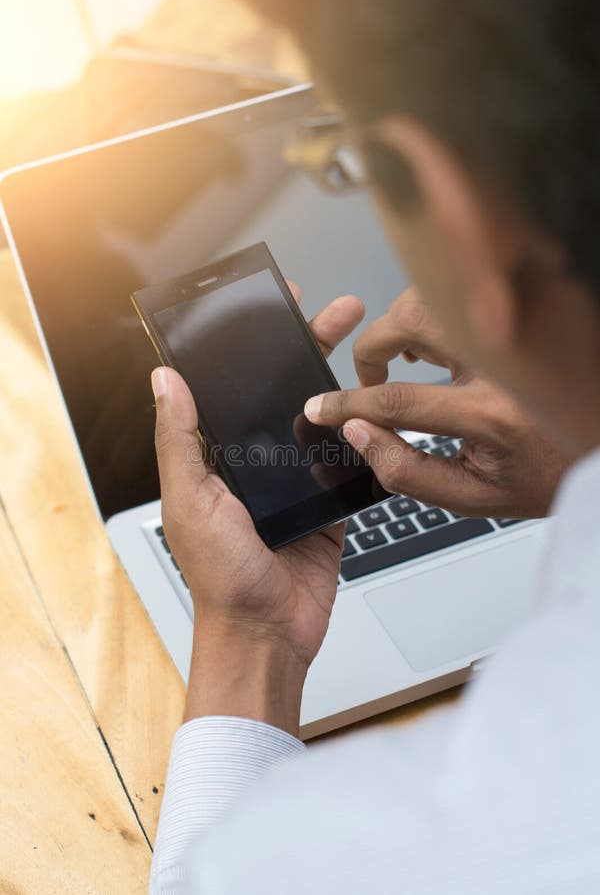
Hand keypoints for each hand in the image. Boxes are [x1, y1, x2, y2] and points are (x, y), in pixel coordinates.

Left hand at [152, 289, 364, 735]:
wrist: (267, 633)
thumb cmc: (219, 576)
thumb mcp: (189, 500)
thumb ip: (180, 439)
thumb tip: (165, 379)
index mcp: (217, 456)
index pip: (235, 384)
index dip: (255, 344)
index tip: (277, 306)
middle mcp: (255, 461)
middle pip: (285, 390)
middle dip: (312, 346)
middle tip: (341, 312)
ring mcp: (295, 480)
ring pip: (321, 419)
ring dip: (344, 383)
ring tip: (369, 348)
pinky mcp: (327, 501)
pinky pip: (348, 461)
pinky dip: (363, 436)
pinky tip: (381, 406)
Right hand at [304, 288, 568, 517]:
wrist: (597, 450)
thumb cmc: (543, 476)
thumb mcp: (473, 498)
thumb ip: (407, 472)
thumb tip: (357, 433)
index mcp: (491, 416)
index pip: (398, 402)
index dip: (348, 404)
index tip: (321, 408)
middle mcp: (502, 366)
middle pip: (413, 321)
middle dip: (372, 347)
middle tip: (367, 380)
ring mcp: (512, 337)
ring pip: (435, 297)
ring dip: (402, 325)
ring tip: (402, 362)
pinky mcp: (520, 321)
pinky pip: (461, 298)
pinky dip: (433, 314)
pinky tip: (433, 347)